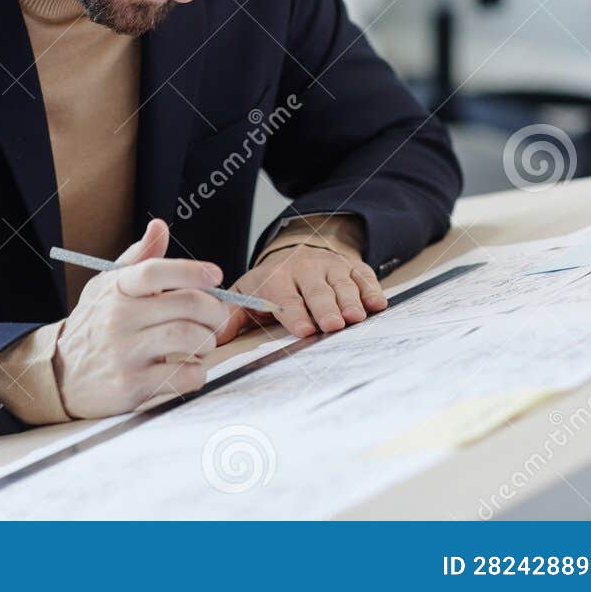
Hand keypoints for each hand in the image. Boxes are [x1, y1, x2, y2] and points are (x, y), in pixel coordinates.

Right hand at [54, 218, 232, 417]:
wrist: (62, 374)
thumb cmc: (93, 326)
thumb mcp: (107, 287)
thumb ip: (139, 259)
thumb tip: (159, 226)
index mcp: (117, 289)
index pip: (156, 270)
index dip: (192, 270)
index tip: (214, 275)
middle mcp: (119, 318)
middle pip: (187, 304)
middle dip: (214, 310)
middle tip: (217, 317)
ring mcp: (125, 352)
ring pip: (189, 337)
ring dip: (208, 341)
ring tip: (203, 343)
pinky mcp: (133, 385)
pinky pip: (184, 375)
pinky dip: (198, 373)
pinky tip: (191, 368)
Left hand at [215, 243, 386, 343]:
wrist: (295, 252)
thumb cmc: (271, 285)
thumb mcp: (247, 295)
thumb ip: (232, 317)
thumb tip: (213, 339)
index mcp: (277, 279)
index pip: (286, 298)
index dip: (294, 314)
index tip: (303, 329)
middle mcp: (305, 269)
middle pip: (317, 291)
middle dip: (325, 308)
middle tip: (333, 325)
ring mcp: (331, 266)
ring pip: (342, 283)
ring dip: (350, 301)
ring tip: (355, 318)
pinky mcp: (352, 266)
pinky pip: (364, 276)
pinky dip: (371, 290)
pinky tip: (377, 304)